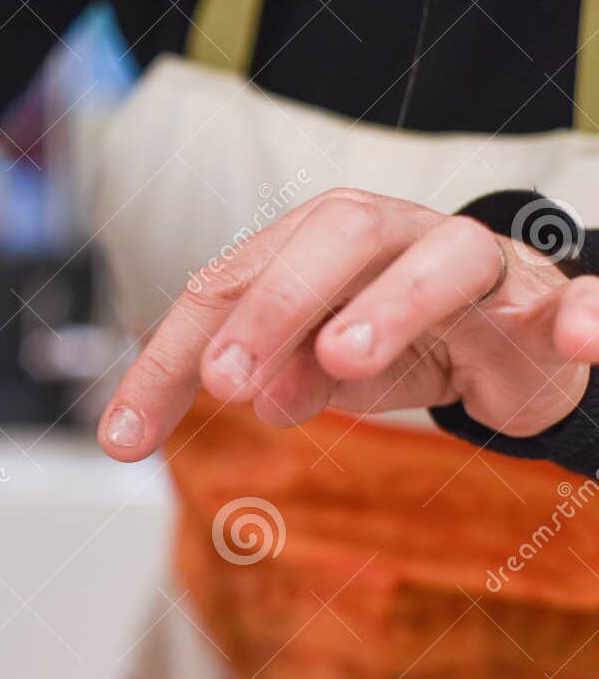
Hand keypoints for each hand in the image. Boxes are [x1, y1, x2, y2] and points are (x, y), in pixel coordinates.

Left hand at [97, 188, 598, 459]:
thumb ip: (277, 377)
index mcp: (312, 249)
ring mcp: (474, 266)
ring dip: (392, 303)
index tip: (124, 439)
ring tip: (344, 360)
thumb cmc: (391, 338)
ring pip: (443, 258)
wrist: (506, 336)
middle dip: (272, 307)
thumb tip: (253, 398)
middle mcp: (390, 239)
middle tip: (225, 384)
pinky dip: (582, 310)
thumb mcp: (316, 366)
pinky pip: (575, 298)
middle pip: (331, 241)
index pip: (225, 288)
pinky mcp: (548, 302)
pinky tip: (575, 335)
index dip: (169, 362)